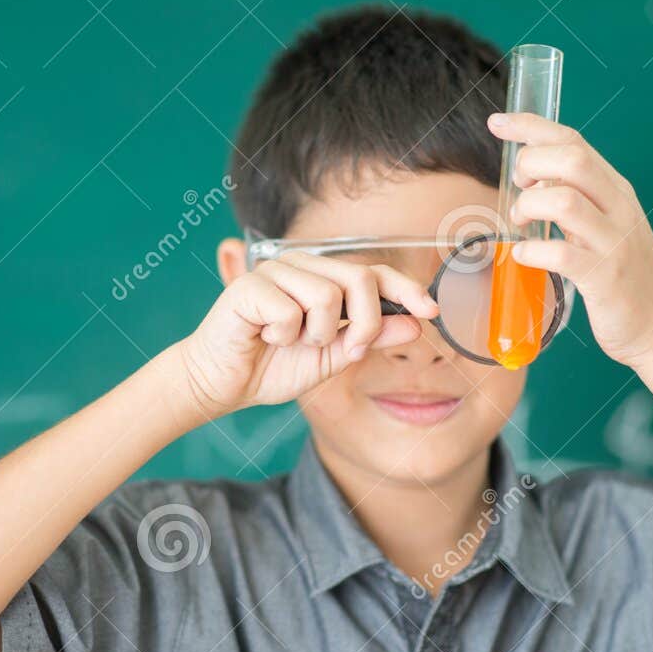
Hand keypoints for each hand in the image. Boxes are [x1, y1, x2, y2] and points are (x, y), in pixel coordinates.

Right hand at [172, 251, 436, 418]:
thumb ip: (370, 337)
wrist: (222, 385)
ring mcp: (275, 272)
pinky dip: (283, 335)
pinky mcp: (249, 285)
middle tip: (348, 350)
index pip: (374, 273)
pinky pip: (290, 310)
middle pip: (359, 279)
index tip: (430, 312)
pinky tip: (265, 337)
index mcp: (324, 280)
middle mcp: (302, 267)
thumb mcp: (333, 357)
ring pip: (327, 296)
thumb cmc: (272, 367)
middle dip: (365, 323)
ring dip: (315, 334)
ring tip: (290, 341)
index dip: (406, 289)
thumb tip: (414, 324)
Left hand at [491, 112, 652, 368]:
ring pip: (565, 201)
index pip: (573, 141)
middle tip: (518, 189)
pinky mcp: (605, 277)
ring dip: (529, 206)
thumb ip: (576, 202)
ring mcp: (614, 242)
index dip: (532, 127)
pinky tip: (524, 256)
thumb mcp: (604, 228)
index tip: (499, 122)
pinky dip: (533, 252)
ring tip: (521, 223)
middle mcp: (619, 209)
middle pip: (572, 159)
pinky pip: (562, 254)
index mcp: (616, 191)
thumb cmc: (626, 279)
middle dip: (531, 164)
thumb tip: (531, 182)